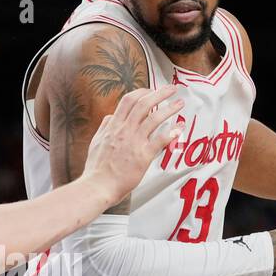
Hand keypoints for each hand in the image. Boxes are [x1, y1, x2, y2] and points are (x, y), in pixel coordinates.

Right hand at [81, 86, 184, 205]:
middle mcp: (124, 130)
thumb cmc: (96, 169)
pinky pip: (160, 140)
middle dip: (160, 93)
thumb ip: (104, 128)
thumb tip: (110, 117)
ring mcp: (134, 142)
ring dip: (169, 109)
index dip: (142, 92)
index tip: (151, 91)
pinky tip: (179, 129)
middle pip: (144, 104)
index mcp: (113, 126)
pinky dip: (171, 133)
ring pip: (154, 118)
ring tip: (179, 104)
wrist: (98, 186)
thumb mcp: (96, 142)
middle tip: (171, 89)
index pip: (128, 100)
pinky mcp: (143, 156)